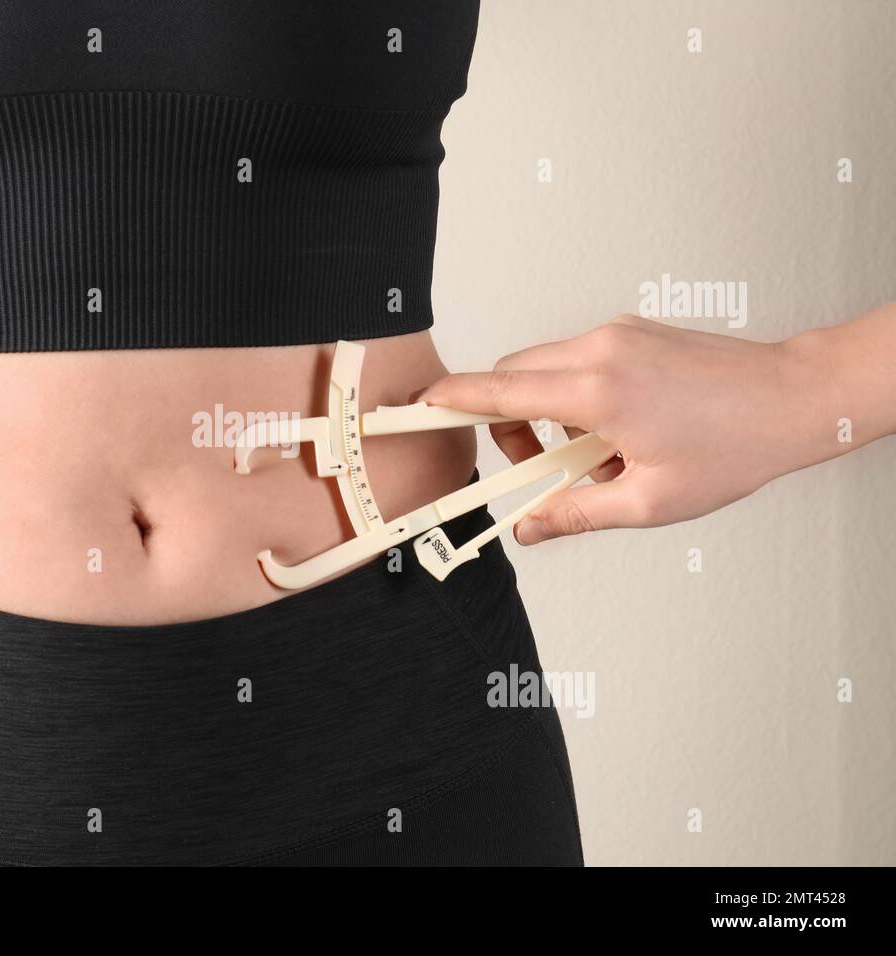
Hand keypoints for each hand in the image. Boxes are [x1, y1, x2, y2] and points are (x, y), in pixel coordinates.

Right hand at [420, 315, 828, 544]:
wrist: (794, 399)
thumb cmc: (736, 445)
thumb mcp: (649, 500)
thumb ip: (576, 513)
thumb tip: (530, 528)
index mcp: (599, 391)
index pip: (497, 388)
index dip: (448, 399)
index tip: (417, 408)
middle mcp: (601, 350)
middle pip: (512, 375)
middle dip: (507, 422)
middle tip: (540, 467)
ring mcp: (617, 335)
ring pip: (544, 370)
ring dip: (548, 413)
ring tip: (596, 455)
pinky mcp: (631, 333)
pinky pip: (578, 363)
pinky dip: (578, 398)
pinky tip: (619, 432)